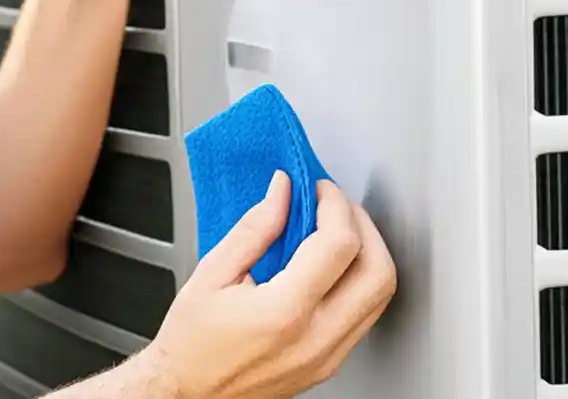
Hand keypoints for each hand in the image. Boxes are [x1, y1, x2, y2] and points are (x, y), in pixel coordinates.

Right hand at [140, 172, 397, 397]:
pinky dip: (357, 281)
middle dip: (363, 225)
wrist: (187, 392)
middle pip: (377, 271)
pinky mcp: (330, 364)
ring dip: (367, 252)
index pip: (339, 246)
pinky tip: (330, 266)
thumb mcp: (212, 273)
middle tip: (335, 205)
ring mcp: (328, 356)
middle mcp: (315, 339)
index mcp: (283, 313)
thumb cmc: (190, 342)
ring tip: (334, 230)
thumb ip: (255, 228)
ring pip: (380, 295)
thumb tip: (282, 192)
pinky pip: (364, 315)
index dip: (334, 206)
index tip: (319, 190)